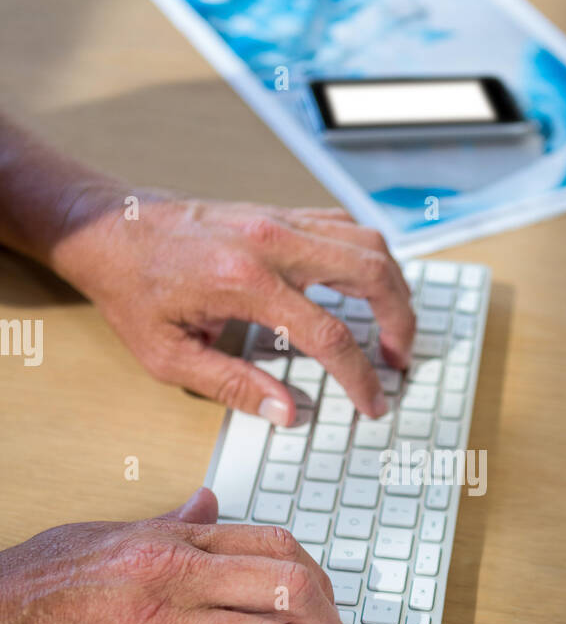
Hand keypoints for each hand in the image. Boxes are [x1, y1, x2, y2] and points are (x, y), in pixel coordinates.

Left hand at [51, 187, 414, 424]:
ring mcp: (278, 219)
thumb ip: (234, 386)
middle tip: (400, 361)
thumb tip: (288, 412)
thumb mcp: (169, 356)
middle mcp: (270, 241)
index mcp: (243, 282)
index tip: (374, 403)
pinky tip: (365, 289)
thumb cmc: (133, 291)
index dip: (360, 376)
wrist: (107, 229)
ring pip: (366, 240)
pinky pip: (344, 225)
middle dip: (399, 321)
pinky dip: (368, 257)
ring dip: (393, 286)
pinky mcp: (278, 212)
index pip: (328, 334)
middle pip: (369, 272)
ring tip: (394, 327)